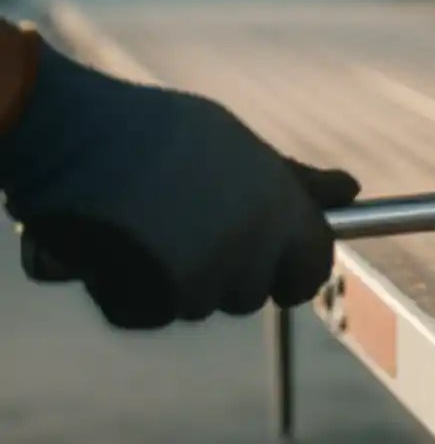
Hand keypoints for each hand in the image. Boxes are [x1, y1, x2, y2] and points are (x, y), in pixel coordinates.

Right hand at [0, 37, 360, 328]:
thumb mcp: (239, 147)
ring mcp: (196, 285)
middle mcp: (248, 255)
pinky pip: (150, 312)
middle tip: (190, 221)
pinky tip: (122, 242)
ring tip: (150, 220)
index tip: (274, 259)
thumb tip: (350, 191)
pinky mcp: (144, 306)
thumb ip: (295, 182)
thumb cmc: (162, 132)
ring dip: (179, 277)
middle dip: (227, 269)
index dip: (294, 268)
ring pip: (199, 303)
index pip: (312, 269)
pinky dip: (134, 289)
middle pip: (252, 293)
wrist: (75, 132)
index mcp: (282, 215)